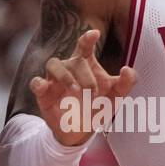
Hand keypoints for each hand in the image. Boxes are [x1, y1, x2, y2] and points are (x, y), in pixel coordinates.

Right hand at [29, 29, 136, 146]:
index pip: (84, 46)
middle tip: (93, 93)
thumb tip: (127, 69)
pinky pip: (36, 82)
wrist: (82, 131)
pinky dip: (39, 83)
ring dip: (65, 76)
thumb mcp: (116, 97)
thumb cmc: (98, 107)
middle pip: (75, 60)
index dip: (88, 39)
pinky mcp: (43, 93)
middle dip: (86, 76)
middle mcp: (69, 67)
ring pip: (54, 64)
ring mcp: (54, 79)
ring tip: (75, 90)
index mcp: (86, 64)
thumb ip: (125, 83)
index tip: (94, 34)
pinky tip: (44, 87)